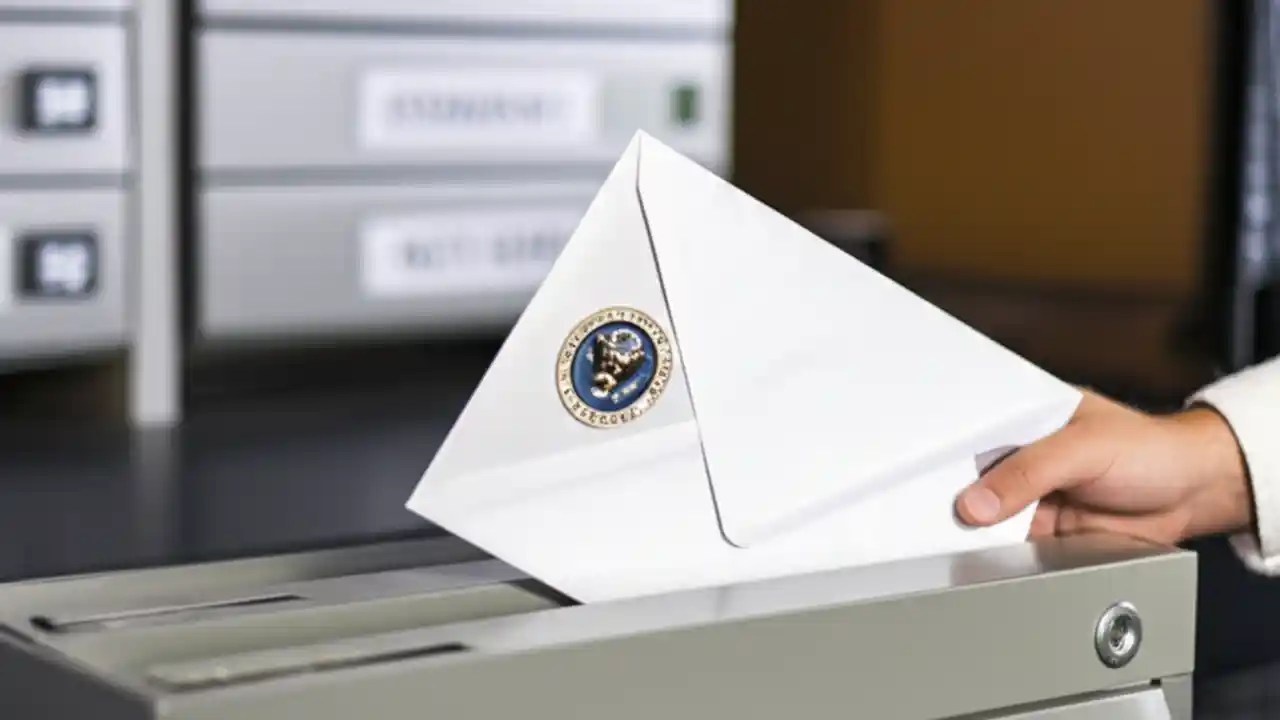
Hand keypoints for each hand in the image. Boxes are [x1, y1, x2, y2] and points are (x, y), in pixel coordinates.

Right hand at [955, 390, 1252, 543]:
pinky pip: (1008, 540)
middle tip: (933, 504)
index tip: (921, 464)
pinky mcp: (1043, 528)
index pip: (975, 426)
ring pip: (986, 510)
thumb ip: (1028, 472)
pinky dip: (995, 547)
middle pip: (972, 472)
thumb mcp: (1084, 449)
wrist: (1194, 496)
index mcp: (1029, 414)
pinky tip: (981, 547)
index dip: (946, 444)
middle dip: (954, 489)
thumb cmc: (1151, 451)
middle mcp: (1025, 452)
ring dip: (974, 523)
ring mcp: (1032, 492)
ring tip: (952, 529)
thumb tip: (975, 501)